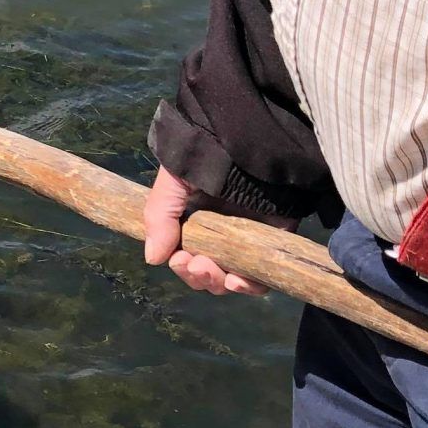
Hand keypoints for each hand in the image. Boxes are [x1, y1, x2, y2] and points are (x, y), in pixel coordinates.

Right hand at [144, 166, 268, 296]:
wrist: (247, 141)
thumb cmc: (206, 157)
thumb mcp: (172, 184)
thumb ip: (159, 217)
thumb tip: (153, 259)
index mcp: (196, 222)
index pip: (187, 259)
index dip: (182, 266)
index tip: (179, 258)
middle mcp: (221, 234)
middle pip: (208, 273)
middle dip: (197, 276)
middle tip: (195, 264)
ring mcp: (248, 239)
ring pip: (232, 278)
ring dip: (218, 283)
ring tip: (214, 273)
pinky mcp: (274, 240)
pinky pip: (263, 275)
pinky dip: (250, 286)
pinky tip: (238, 281)